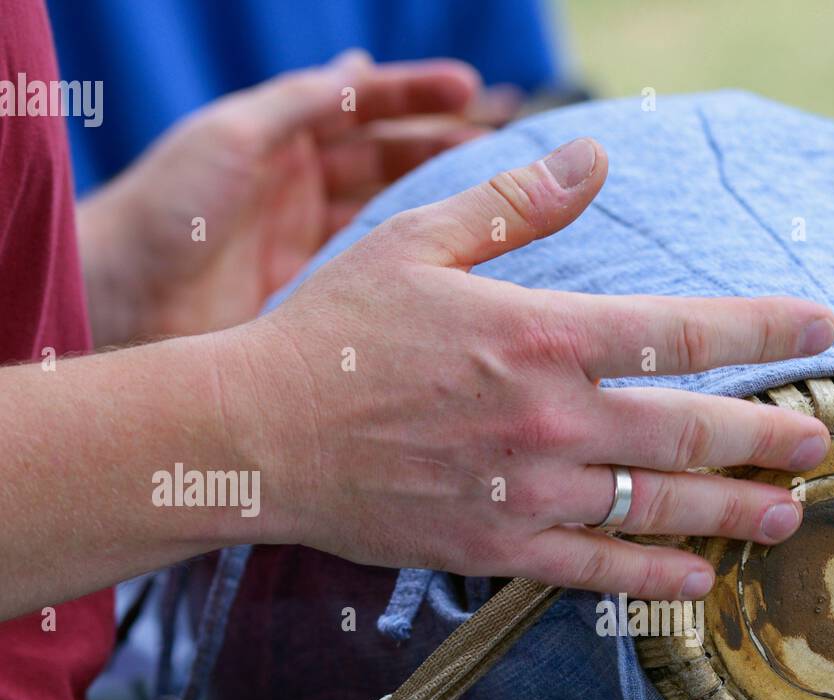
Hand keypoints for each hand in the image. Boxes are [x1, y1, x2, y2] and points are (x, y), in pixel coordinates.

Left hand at [78, 50, 485, 344]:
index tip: (473, 91)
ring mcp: (311, 240)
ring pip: (391, 211)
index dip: (416, 95)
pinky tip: (455, 254)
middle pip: (387, 156)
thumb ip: (298, 103)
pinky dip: (416, 257)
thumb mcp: (234, 135)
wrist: (126, 298)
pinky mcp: (316, 292)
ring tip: (497, 196)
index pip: (361, 105)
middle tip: (505, 148)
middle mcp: (301, 185)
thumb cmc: (168, 206)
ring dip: (440, 201)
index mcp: (279, 137)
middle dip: (443, 147)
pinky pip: (378, 266)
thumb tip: (358, 66)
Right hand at [218, 138, 833, 599]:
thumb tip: (594, 160)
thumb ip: (516, 205)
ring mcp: (529, 493)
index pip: (682, 331)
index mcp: (541, 334)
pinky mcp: (498, 550)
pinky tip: (698, 581)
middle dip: (767, 437)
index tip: (822, 326)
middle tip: (819, 444)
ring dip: (731, 511)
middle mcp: (551, 419)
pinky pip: (595, 573)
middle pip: (690, 430)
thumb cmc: (335, 331)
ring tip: (786, 515)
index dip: (763, 327)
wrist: (259, 437)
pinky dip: (653, 579)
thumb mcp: (419, 241)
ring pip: (657, 507)